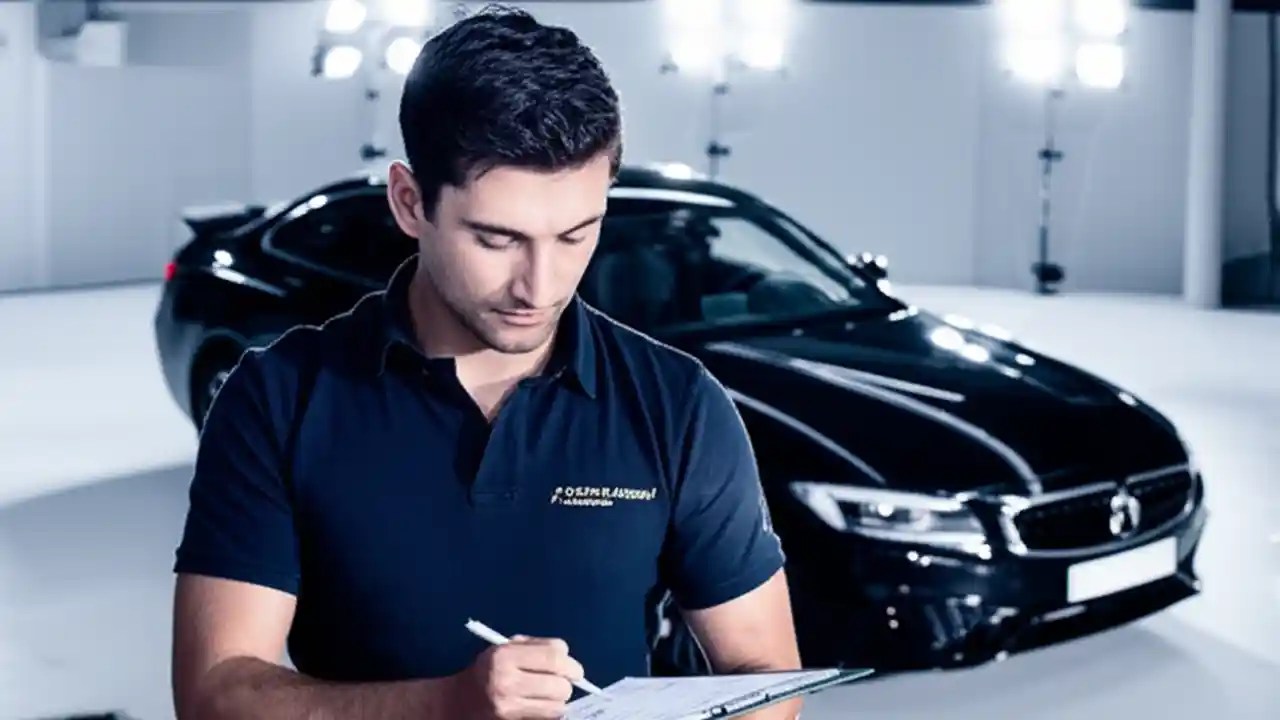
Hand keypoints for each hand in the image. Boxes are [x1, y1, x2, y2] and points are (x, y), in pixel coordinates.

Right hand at [449, 635, 585, 718]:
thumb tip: (567, 656)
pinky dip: (551, 711)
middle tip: (563, 682)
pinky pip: (547, 717)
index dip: (569, 662)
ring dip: (560, 700)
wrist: (456, 703)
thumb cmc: (486, 671)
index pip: (554, 655)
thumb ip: (535, 647)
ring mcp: (509, 706)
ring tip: (551, 695)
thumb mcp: (504, 649)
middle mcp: (506, 681)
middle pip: (560, 684)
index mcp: (504, 656)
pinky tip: (542, 705)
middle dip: (567, 683)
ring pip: (558, 705)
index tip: (572, 668)